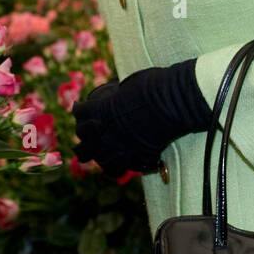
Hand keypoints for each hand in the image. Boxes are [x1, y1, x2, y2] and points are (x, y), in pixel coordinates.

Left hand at [71, 60, 209, 176]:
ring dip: (96, 156)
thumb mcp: (129, 83)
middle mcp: (107, 132)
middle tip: (86, 135)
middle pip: (83, 143)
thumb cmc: (154, 84)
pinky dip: (116, 168)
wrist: (174, 101)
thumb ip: (119, 92)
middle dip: (83, 139)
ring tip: (96, 155)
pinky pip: (121, 169)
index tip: (79, 107)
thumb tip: (119, 92)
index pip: (80, 112)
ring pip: (99, 161)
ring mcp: (121, 148)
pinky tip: (116, 165)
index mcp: (102, 110)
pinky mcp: (137, 158)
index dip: (78, 109)